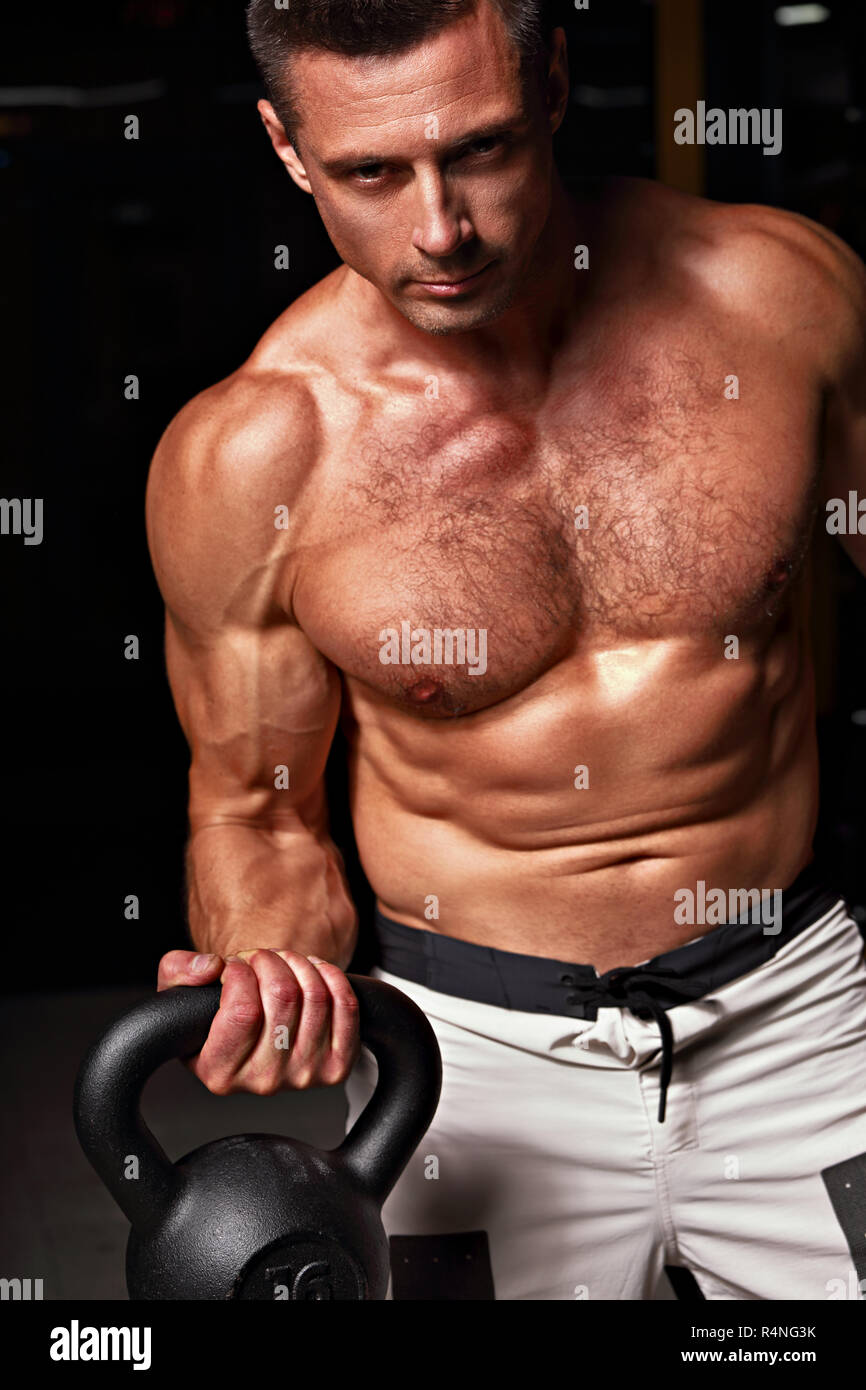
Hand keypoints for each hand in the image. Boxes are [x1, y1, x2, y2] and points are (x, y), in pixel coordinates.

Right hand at [156, 948, 360, 1094]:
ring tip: (283, 961)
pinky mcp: (336, 1066)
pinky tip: (313, 971)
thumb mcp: (178, 992)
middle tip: (260, 957)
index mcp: (219, 1072)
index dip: (240, 972)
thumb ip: (179, 971)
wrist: (254, 1032)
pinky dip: (332, 977)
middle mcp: (263, 1082)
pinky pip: (345, 1007)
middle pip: (283, 997)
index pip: (242, 1010)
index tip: (234, 964)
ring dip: (299, 962)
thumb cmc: (215, 1014)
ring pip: (315, 996)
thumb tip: (211, 967)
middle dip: (270, 960)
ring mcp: (303, 1076)